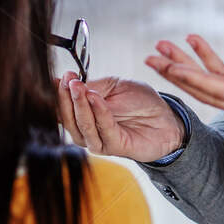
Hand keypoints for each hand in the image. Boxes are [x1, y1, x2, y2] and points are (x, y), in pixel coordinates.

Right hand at [56, 72, 185, 160]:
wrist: (166, 118)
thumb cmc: (140, 102)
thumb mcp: (113, 85)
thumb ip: (91, 85)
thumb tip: (65, 79)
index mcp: (83, 115)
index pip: (62, 107)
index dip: (57, 92)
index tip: (59, 76)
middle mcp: (87, 131)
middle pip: (67, 118)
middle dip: (66, 97)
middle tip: (69, 80)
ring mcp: (99, 141)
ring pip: (82, 125)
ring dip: (79, 105)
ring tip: (79, 87)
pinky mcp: (114, 147)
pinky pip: (103, 129)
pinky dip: (98, 112)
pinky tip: (95, 97)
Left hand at [145, 34, 223, 140]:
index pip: (222, 89)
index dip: (196, 79)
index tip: (173, 68)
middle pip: (204, 90)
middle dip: (176, 74)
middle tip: (150, 58)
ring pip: (206, 86)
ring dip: (181, 68)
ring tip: (159, 50)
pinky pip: (218, 81)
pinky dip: (204, 62)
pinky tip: (193, 42)